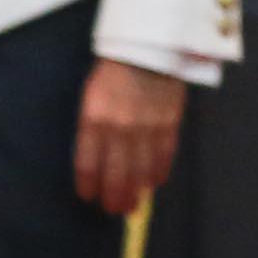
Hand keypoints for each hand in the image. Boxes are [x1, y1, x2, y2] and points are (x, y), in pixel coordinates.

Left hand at [75, 57, 187, 214]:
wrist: (147, 48)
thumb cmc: (112, 71)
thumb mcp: (90, 97)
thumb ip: (92, 126)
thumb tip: (96, 157)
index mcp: (94, 118)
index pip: (88, 162)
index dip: (88, 183)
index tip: (88, 197)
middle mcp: (119, 127)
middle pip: (116, 173)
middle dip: (114, 196)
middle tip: (113, 209)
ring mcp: (147, 127)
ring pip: (141, 170)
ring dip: (136, 191)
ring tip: (132, 205)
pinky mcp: (169, 124)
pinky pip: (164, 156)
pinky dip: (158, 172)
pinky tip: (153, 183)